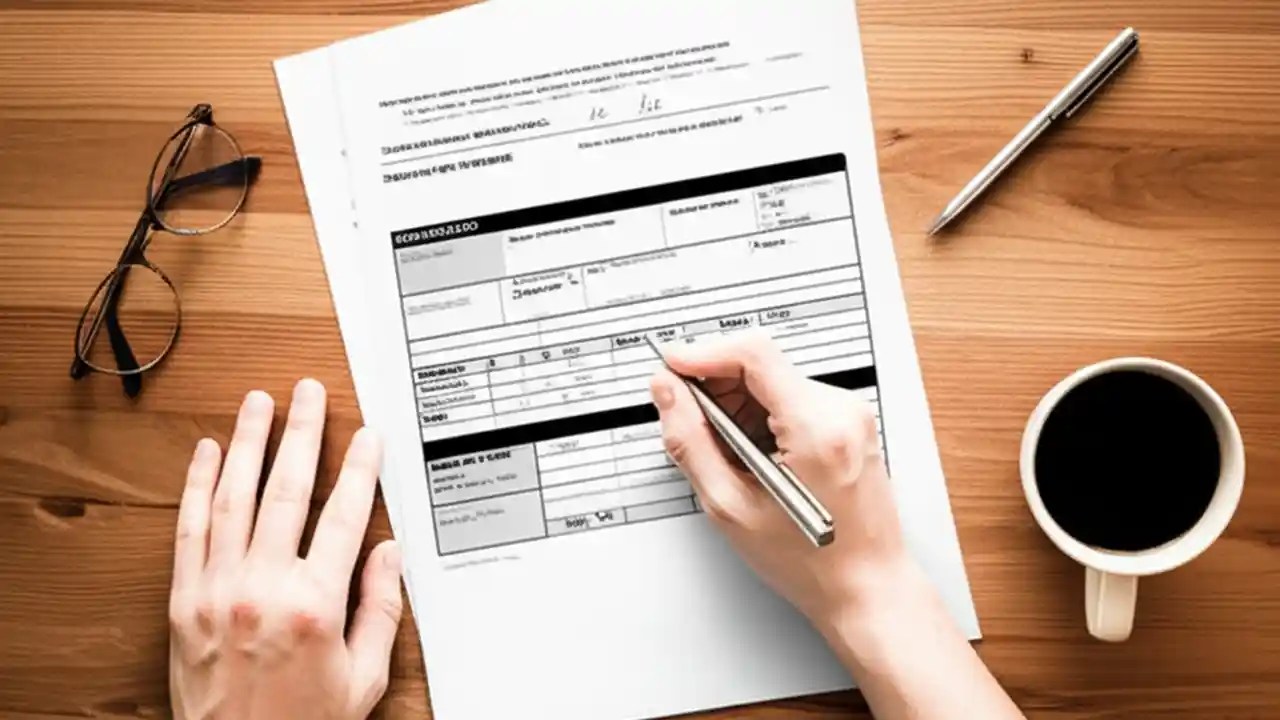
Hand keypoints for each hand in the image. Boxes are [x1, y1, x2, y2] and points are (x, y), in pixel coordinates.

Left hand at [168, 379, 402, 719]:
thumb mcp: (363, 677)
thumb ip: (380, 610)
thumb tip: (387, 555)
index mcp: (315, 605)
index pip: (343, 516)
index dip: (359, 469)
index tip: (366, 437)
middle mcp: (263, 589)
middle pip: (286, 491)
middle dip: (300, 434)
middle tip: (306, 393)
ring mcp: (217, 590)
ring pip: (234, 498)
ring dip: (247, 443)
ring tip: (257, 404)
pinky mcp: (183, 601)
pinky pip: (191, 530)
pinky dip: (198, 487)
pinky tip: (207, 454)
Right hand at [649, 332, 913, 629]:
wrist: (867, 585)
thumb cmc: (813, 563)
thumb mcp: (731, 507)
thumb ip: (690, 441)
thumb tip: (668, 395)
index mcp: (816, 428)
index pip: (753, 354)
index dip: (704, 354)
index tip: (673, 365)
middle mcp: (840, 411)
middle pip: (761, 365)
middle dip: (717, 388)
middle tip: (692, 426)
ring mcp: (849, 414)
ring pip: (773, 381)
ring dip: (738, 407)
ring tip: (731, 458)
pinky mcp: (848, 422)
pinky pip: (791, 398)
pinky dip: (762, 418)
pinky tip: (756, 458)